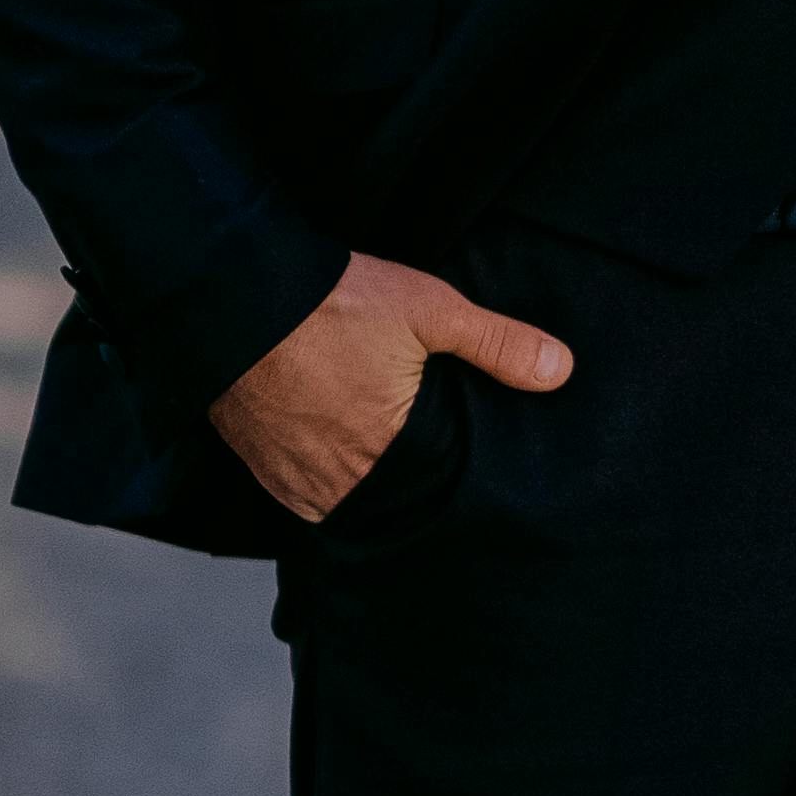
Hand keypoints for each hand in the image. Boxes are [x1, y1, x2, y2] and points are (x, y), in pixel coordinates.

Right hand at [209, 247, 571, 526]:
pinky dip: (328, 482)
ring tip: (386, 453)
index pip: (438, 490)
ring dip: (368, 484)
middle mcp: (339, 482)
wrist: (234, 295)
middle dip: (413, 482)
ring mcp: (295, 479)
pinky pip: (307, 496)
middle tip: (426, 453)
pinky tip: (343, 453)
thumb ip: (498, 345)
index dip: (454, 476)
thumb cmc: (333, 302)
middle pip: (393, 499)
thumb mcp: (430, 310)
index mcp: (388, 453)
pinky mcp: (263, 468)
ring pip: (349, 501)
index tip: (466, 464)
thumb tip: (561, 371)